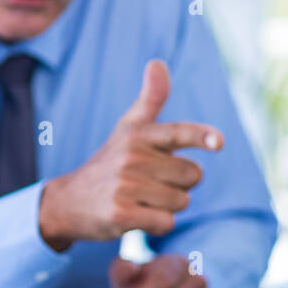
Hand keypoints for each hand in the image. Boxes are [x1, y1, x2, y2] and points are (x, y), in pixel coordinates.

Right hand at [38, 59, 222, 250]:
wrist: (68, 202)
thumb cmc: (109, 163)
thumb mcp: (128, 129)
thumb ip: (151, 99)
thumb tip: (158, 62)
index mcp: (138, 135)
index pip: (177, 133)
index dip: (202, 137)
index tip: (219, 142)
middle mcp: (131, 157)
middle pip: (192, 176)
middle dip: (179, 184)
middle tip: (150, 184)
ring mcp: (124, 186)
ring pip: (181, 201)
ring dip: (168, 206)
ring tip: (141, 199)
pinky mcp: (120, 214)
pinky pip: (166, 223)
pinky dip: (157, 224)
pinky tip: (136, 217)